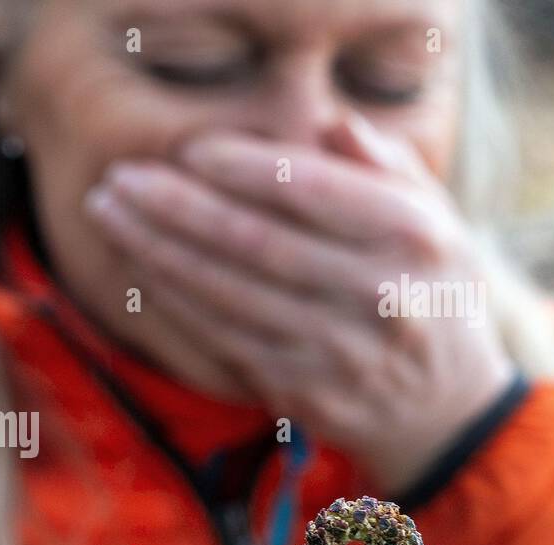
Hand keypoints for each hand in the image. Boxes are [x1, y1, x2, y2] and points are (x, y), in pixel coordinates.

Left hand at [84, 115, 520, 495]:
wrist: (446, 411)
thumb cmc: (428, 293)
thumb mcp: (436, 221)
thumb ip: (384, 168)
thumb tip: (329, 124)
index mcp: (413, 236)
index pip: (312, 189)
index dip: (240, 167)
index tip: (185, 149)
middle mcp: (377, 293)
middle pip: (254, 240)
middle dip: (174, 206)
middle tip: (118, 179)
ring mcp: (336, 349)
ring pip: (226, 292)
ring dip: (156, 250)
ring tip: (108, 213)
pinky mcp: (301, 390)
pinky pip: (221, 338)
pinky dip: (173, 302)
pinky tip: (137, 269)